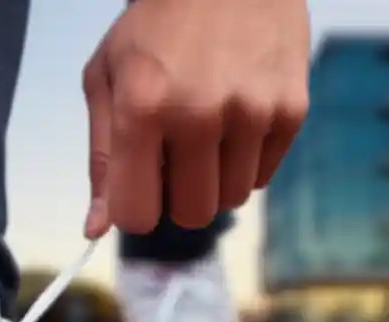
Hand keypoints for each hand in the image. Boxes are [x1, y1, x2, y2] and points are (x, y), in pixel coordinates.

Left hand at [82, 0, 309, 237]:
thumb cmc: (158, 26)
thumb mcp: (108, 78)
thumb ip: (103, 157)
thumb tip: (96, 229)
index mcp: (143, 106)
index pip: (137, 215)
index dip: (136, 209)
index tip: (141, 187)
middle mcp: (199, 113)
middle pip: (191, 215)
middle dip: (179, 195)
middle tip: (176, 153)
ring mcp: (252, 113)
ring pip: (231, 200)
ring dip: (215, 177)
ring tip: (208, 129)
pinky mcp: (291, 111)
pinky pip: (263, 177)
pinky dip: (246, 159)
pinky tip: (237, 115)